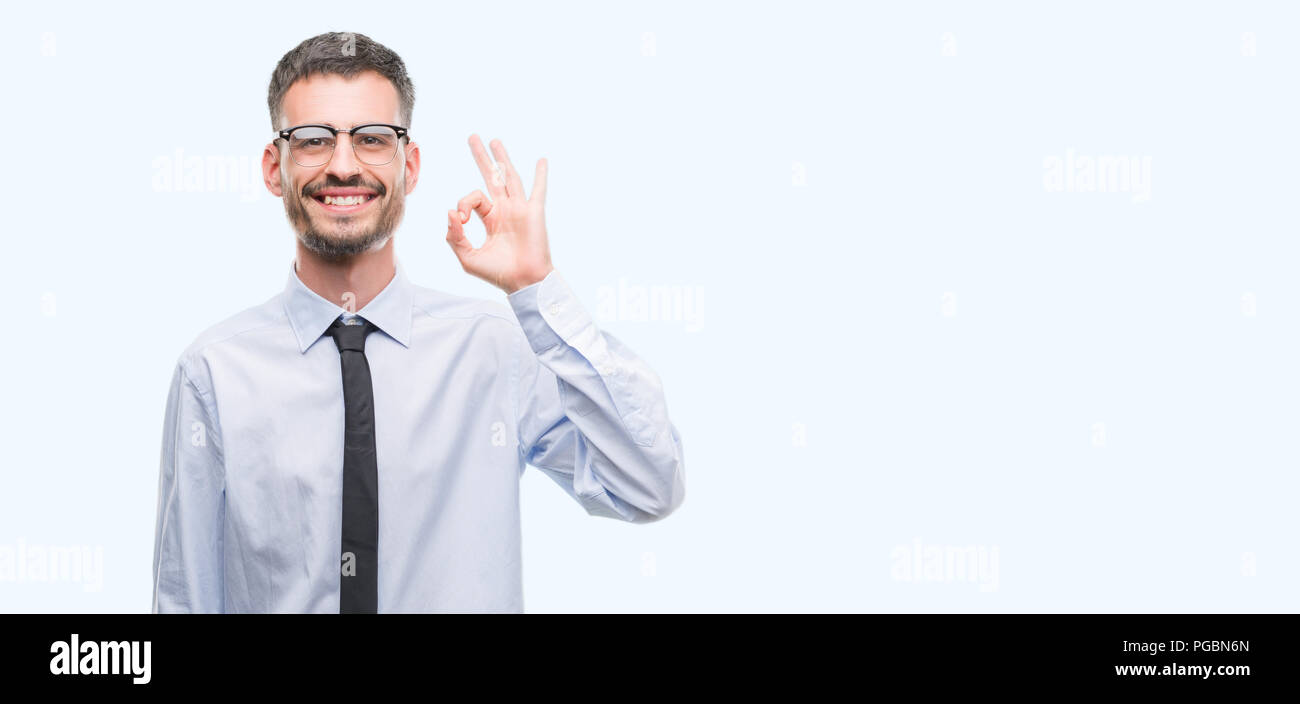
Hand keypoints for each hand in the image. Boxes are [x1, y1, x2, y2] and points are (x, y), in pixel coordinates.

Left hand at [446, 134, 553, 293]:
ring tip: (494, 140)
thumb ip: (454, 236)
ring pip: (510, 177)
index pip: (472, 199)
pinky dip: (540, 175)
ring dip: (502, 158)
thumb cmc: (498, 273)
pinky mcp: (533, 213)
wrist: (523, 282)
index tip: (460, 221)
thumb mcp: (468, 257)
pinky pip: (537, 190)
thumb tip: (450, 211)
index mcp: (491, 219)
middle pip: (491, 177)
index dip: (462, 205)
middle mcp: (505, 211)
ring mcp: (520, 210)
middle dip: (481, 157)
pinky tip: (541, 161)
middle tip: (473, 137)